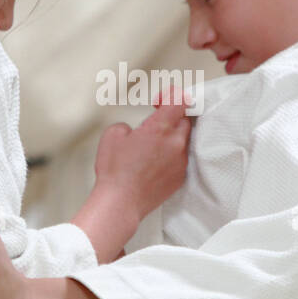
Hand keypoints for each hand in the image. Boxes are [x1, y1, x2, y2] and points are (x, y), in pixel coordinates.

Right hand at [92, 87, 193, 219]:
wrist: (120, 202)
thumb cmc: (115, 172)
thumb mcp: (113, 134)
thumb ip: (128, 125)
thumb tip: (134, 132)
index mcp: (160, 129)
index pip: (179, 101)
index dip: (171, 96)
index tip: (162, 101)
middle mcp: (175, 144)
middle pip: (184, 120)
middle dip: (171, 118)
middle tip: (155, 122)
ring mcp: (180, 162)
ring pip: (183, 141)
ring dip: (171, 138)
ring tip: (152, 146)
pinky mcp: (180, 177)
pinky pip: (181, 159)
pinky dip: (171, 156)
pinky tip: (154, 162)